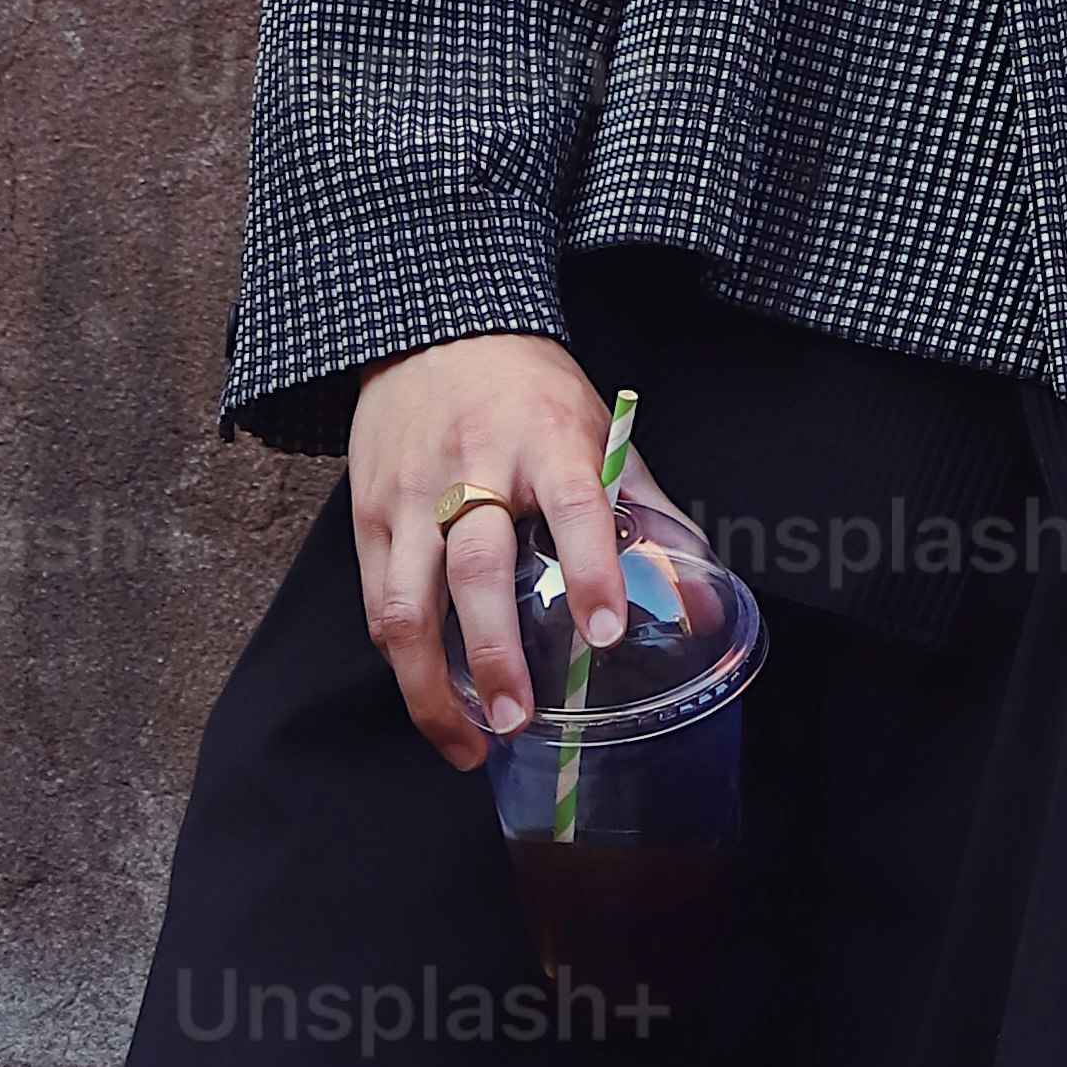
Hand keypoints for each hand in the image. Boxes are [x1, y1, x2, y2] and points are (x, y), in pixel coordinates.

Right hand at [347, 337, 656, 778]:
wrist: (431, 325)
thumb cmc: (525, 386)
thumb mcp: (592, 424)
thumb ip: (640, 504)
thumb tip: (697, 591)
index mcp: (547, 435)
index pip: (573, 502)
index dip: (592, 568)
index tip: (605, 632)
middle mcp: (474, 464)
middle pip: (477, 567)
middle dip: (495, 655)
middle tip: (520, 718)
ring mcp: (412, 493)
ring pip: (408, 603)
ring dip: (433, 685)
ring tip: (469, 742)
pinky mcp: (369, 515)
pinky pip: (378, 603)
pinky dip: (403, 663)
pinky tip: (433, 698)